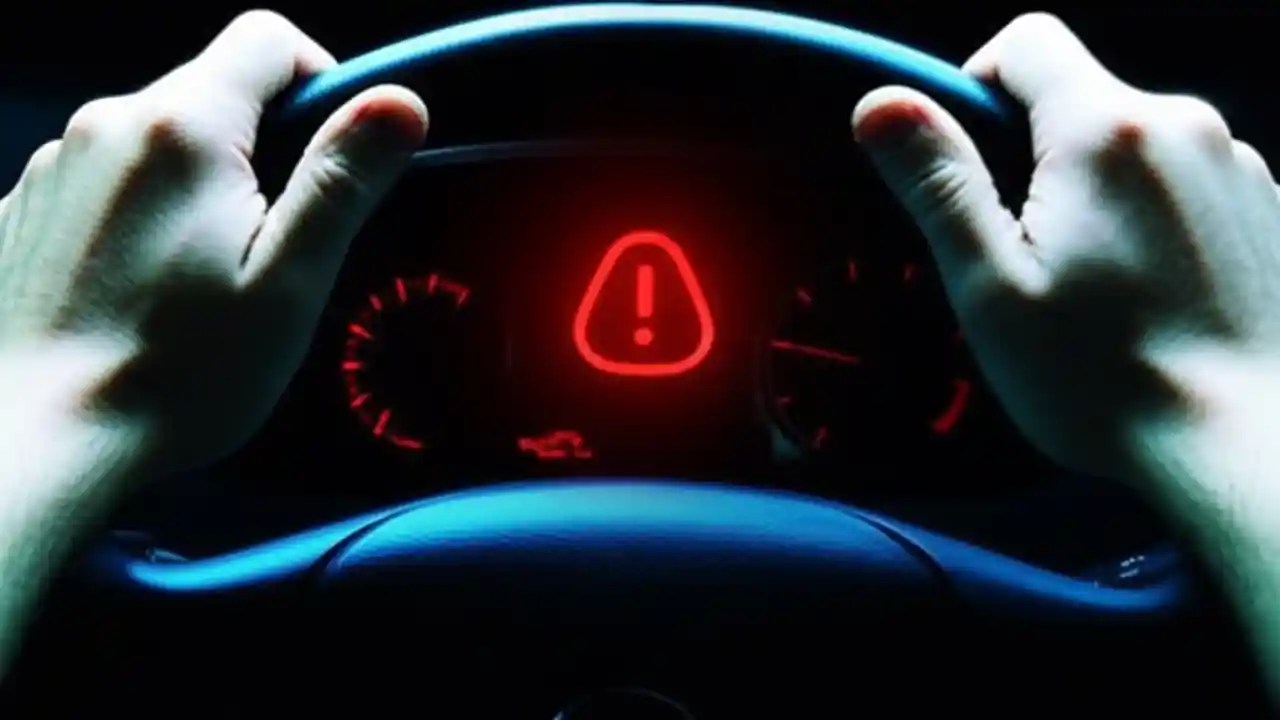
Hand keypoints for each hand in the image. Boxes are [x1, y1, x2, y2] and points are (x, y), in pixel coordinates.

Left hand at [0, 11, 427, 473]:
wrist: (37, 443)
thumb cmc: (170, 376)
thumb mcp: (288, 282)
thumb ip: (342, 180)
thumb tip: (399, 104)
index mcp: (182, 132)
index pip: (267, 38)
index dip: (319, 80)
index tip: (330, 154)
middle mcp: (106, 128)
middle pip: (214, 92)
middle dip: (260, 152)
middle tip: (272, 248)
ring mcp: (57, 168)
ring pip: (160, 142)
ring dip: (198, 190)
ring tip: (202, 285)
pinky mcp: (27, 211)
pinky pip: (108, 185)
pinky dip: (141, 220)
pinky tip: (144, 294)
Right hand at [852, 13, 1279, 484]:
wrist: (1246, 453)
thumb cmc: (1105, 381)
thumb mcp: (991, 286)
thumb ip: (938, 183)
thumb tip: (881, 104)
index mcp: (1106, 132)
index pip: (1027, 41)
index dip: (978, 85)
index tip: (969, 166)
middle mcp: (1185, 128)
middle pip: (1080, 99)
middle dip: (1036, 159)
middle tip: (1023, 257)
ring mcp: (1238, 168)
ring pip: (1132, 147)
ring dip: (1097, 194)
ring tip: (1094, 291)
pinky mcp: (1269, 211)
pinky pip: (1183, 186)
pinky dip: (1151, 222)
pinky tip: (1149, 299)